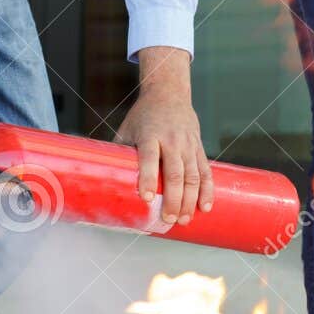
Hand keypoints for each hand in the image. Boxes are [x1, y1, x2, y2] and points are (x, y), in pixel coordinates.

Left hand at [114, 49, 213, 225]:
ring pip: (193, 176)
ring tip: (183, 219)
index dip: (148, 178)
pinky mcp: (198, 148)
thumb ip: (121, 152)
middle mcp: (171, 140)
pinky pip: (206, 171)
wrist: (169, 93)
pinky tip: (204, 207)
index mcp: (150, 135)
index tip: (146, 198)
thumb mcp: (128, 128)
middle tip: (167, 219)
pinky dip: (207, 190)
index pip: (149, 158)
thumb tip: (105, 180)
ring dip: (190, 200)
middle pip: (175, 173)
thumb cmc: (143, 115)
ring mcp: (188, 145)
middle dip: (173, 199)